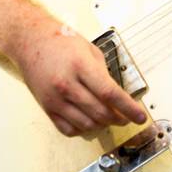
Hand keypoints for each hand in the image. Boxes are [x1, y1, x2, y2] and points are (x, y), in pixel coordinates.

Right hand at [8, 13, 147, 137]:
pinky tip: (90, 122)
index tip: (140, 117)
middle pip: (101, 112)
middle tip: (127, 117)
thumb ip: (104, 73)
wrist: (30, 41)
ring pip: (86, 124)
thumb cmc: (61, 41)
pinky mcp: (47, 108)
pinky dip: (83, 130)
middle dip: (119, 118)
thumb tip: (117, 95)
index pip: (110, 94)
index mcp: (81, 66)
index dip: (128, 108)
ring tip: (110, 118)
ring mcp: (55, 99)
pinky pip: (68, 129)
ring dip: (103, 125)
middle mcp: (67, 85)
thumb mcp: (90, 50)